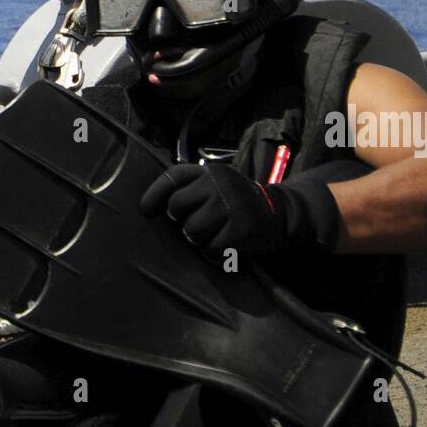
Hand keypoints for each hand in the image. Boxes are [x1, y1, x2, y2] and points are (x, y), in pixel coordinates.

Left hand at [140, 163, 339, 255]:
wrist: (281, 215)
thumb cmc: (237, 205)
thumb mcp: (217, 187)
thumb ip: (191, 190)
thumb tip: (151, 208)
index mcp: (211, 172)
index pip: (174, 177)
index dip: (155, 193)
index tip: (145, 211)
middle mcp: (219, 183)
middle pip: (176, 207)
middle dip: (182, 221)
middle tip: (201, 224)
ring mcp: (231, 205)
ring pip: (191, 231)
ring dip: (200, 240)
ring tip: (217, 234)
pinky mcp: (241, 229)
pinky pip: (210, 249)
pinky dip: (216, 254)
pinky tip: (229, 246)